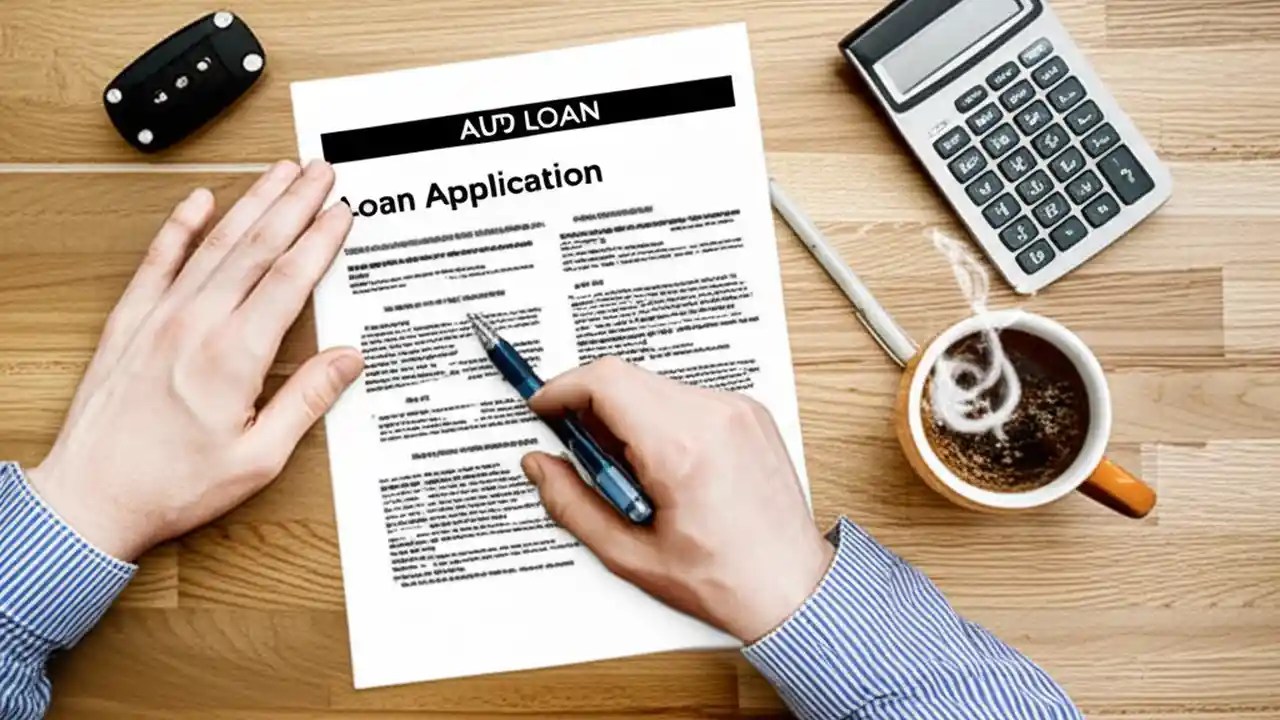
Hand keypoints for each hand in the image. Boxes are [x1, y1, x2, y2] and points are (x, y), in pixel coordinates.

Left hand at [26, 160, 362, 561]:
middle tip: (320, 172)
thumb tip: (347, 360)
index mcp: (233, 357)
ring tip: (279, 174)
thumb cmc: (171, 486)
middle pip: (256, 247)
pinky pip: (157, 261)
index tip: (341, 212)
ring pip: (214, 244)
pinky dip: (180, 227)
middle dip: (294, 203)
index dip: (320, 239)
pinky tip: (200, 201)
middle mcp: (194, 326)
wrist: (90, 500)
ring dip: (251, 203)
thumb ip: (306, 402)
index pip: (289, 279)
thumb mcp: (258, 458)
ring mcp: (158, 319)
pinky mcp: (129, 323)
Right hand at [520, 358, 833, 641]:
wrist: (794, 588)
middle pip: (626, 378)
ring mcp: (737, 410)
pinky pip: (687, 398)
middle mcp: (714, 416)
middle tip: (583, 457)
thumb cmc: (725, 580)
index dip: (561, 389)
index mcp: (681, 449)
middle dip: (591, 409)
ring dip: (628, 417)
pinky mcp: (750, 413)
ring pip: (655, 386)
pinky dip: (663, 421)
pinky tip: (666, 468)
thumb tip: (540, 467)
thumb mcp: (631, 554)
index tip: (542, 407)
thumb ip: (572, 504)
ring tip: (634, 476)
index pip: (604, 382)